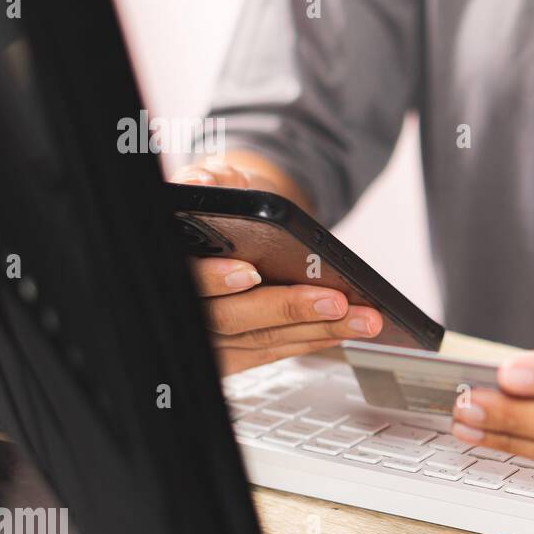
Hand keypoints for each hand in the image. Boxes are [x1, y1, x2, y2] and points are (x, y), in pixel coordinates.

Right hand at [171, 157, 381, 374]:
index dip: (214, 279)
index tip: (250, 272)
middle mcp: (184, 306)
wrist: (242, 226)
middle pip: (229, 317)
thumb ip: (210, 178)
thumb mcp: (219, 181)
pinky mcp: (233, 355)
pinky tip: (344, 329)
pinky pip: (271, 354)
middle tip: (334, 300)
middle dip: (286, 309)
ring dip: (316, 330)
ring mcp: (208, 337)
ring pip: (259, 340)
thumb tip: (204, 184)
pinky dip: (311, 341)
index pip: (184, 278)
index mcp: (172, 262)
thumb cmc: (230, 207)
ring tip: (362, 318)